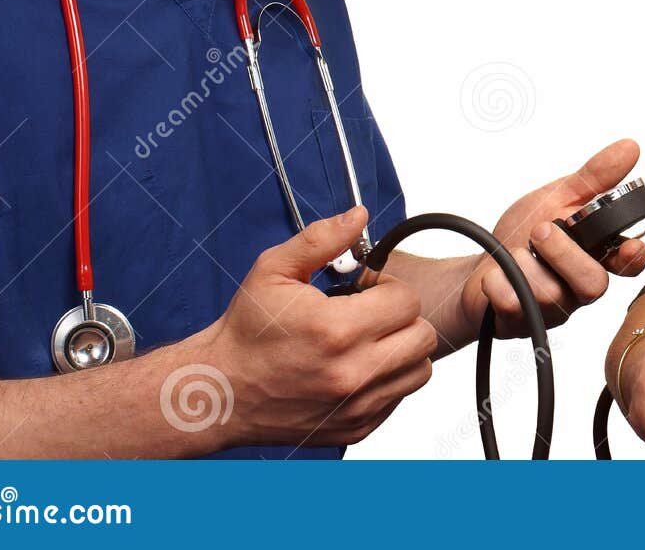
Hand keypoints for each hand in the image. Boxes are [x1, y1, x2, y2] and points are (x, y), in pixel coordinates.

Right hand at [193, 205, 436, 447]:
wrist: (222, 391)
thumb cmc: (246, 333)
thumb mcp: (274, 270)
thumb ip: (322, 239)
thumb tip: (359, 216)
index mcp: (337, 330)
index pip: (407, 301)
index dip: (389, 288)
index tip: (367, 291)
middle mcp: (352, 373)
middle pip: (422, 337)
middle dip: (402, 318)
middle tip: (372, 314)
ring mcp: (356, 405)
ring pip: (418, 370)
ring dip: (402, 350)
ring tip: (370, 340)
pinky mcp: (356, 427)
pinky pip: (399, 398)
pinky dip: (388, 381)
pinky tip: (358, 366)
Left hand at [460, 138, 644, 339]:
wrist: (478, 261)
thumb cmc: (522, 233)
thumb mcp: (557, 197)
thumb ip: (594, 178)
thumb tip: (630, 148)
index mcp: (595, 255)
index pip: (629, 263)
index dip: (633, 258)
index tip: (629, 246)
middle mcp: (579, 286)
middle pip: (593, 284)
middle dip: (564, 254)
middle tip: (540, 231)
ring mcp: (553, 308)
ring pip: (553, 295)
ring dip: (526, 265)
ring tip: (514, 253)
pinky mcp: (523, 323)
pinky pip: (516, 306)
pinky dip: (499, 283)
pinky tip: (496, 276)